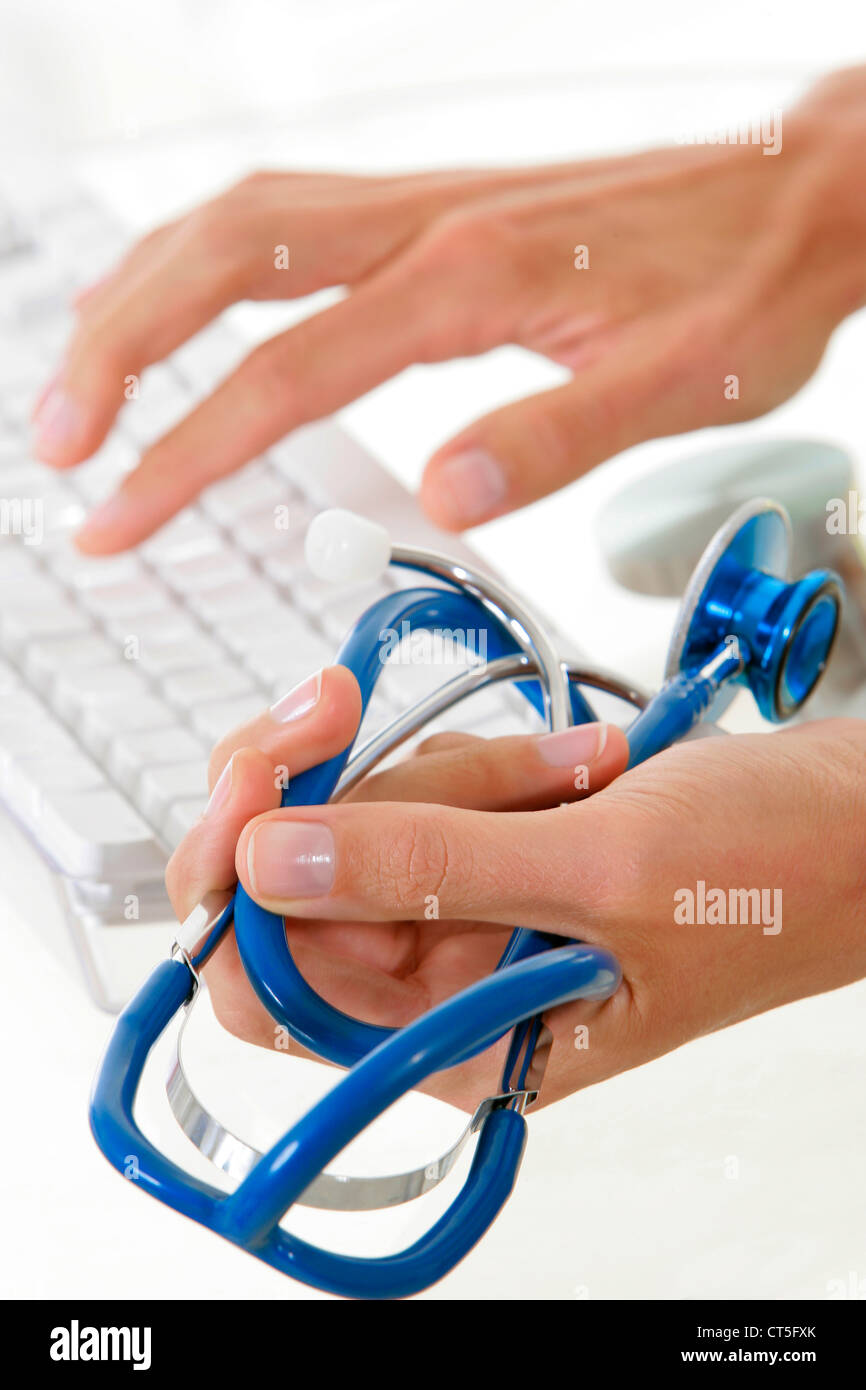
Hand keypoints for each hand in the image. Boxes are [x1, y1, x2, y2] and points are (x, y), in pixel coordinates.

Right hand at [35, 68, 865, 550]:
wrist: (798, 198)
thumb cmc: (747, 295)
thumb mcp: (681, 388)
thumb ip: (558, 438)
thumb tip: (443, 492)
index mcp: (473, 280)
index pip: (285, 372)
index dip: (184, 453)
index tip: (116, 520)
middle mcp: (428, 223)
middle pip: (219, 259)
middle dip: (116, 353)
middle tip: (55, 444)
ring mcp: (424, 202)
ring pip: (236, 219)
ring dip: (141, 293)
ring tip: (83, 380)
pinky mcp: (432, 207)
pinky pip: (283, 212)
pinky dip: (204, 260)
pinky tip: (183, 302)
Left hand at [165, 667, 865, 1112]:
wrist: (863, 817)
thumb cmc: (780, 872)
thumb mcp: (601, 873)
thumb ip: (427, 872)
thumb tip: (267, 861)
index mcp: (466, 1043)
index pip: (275, 993)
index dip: (236, 888)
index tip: (258, 776)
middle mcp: (451, 989)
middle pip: (304, 884)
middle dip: (347, 790)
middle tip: (351, 706)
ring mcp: (473, 911)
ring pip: (372, 817)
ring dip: (457, 771)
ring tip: (574, 774)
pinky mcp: (498, 849)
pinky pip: (435, 784)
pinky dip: (494, 758)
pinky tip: (579, 764)